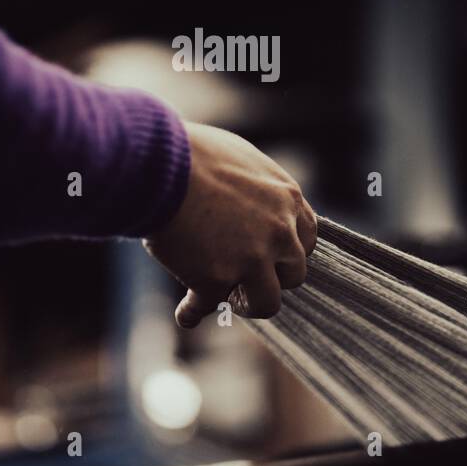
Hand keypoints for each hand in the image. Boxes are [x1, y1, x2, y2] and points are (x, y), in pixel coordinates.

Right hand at [144, 123, 316, 327]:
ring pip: (266, 302)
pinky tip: (186, 312)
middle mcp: (279, 232)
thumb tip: (246, 196)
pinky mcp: (216, 279)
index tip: (267, 255)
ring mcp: (251, 259)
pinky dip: (194, 312)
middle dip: (271, 277)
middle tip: (245, 275)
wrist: (160, 165)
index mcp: (287, 199)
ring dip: (247, 303)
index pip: (307, 239)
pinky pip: (208, 307)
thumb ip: (255, 186)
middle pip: (294, 273)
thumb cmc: (191, 153)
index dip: (285, 251)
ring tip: (225, 298)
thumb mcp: (240, 159)